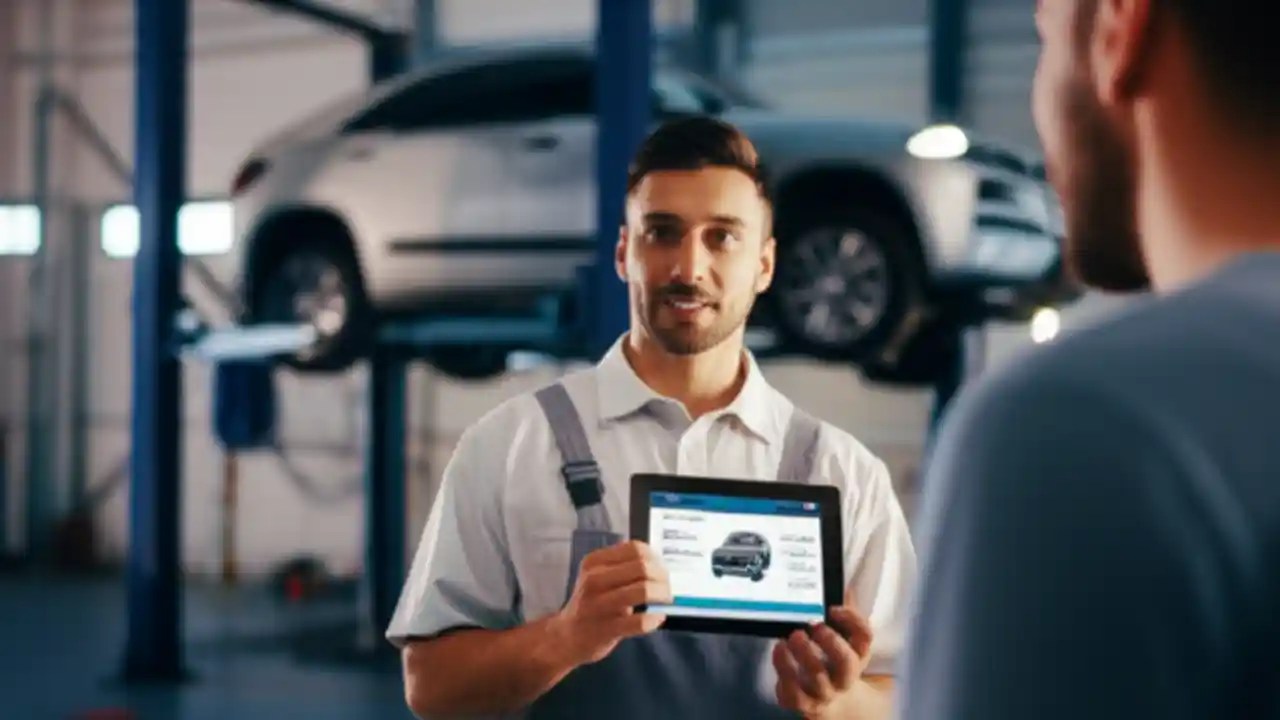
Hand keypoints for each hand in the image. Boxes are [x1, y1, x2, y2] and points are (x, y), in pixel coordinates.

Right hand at [549, 540, 670, 666]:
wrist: (566, 636)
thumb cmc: (591, 603)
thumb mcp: (598, 577)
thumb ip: (622, 565)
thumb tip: (657, 559)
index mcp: (594, 562)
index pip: (635, 549)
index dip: (655, 557)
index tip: (662, 568)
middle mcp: (593, 579)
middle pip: (642, 567)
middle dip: (662, 577)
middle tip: (667, 586)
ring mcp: (598, 605)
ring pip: (643, 590)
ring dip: (662, 595)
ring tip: (665, 600)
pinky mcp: (605, 629)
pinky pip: (639, 621)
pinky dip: (654, 618)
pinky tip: (657, 618)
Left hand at [773, 603, 873, 718]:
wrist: (826, 697)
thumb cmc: (830, 658)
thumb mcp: (839, 637)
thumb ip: (838, 614)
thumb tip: (835, 584)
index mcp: (857, 655)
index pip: (865, 638)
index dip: (852, 621)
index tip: (833, 608)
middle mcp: (845, 676)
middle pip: (846, 662)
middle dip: (830, 642)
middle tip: (812, 625)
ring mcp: (826, 692)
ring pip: (818, 678)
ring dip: (803, 655)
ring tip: (790, 637)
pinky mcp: (804, 703)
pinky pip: (795, 693)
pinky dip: (785, 671)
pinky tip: (779, 651)